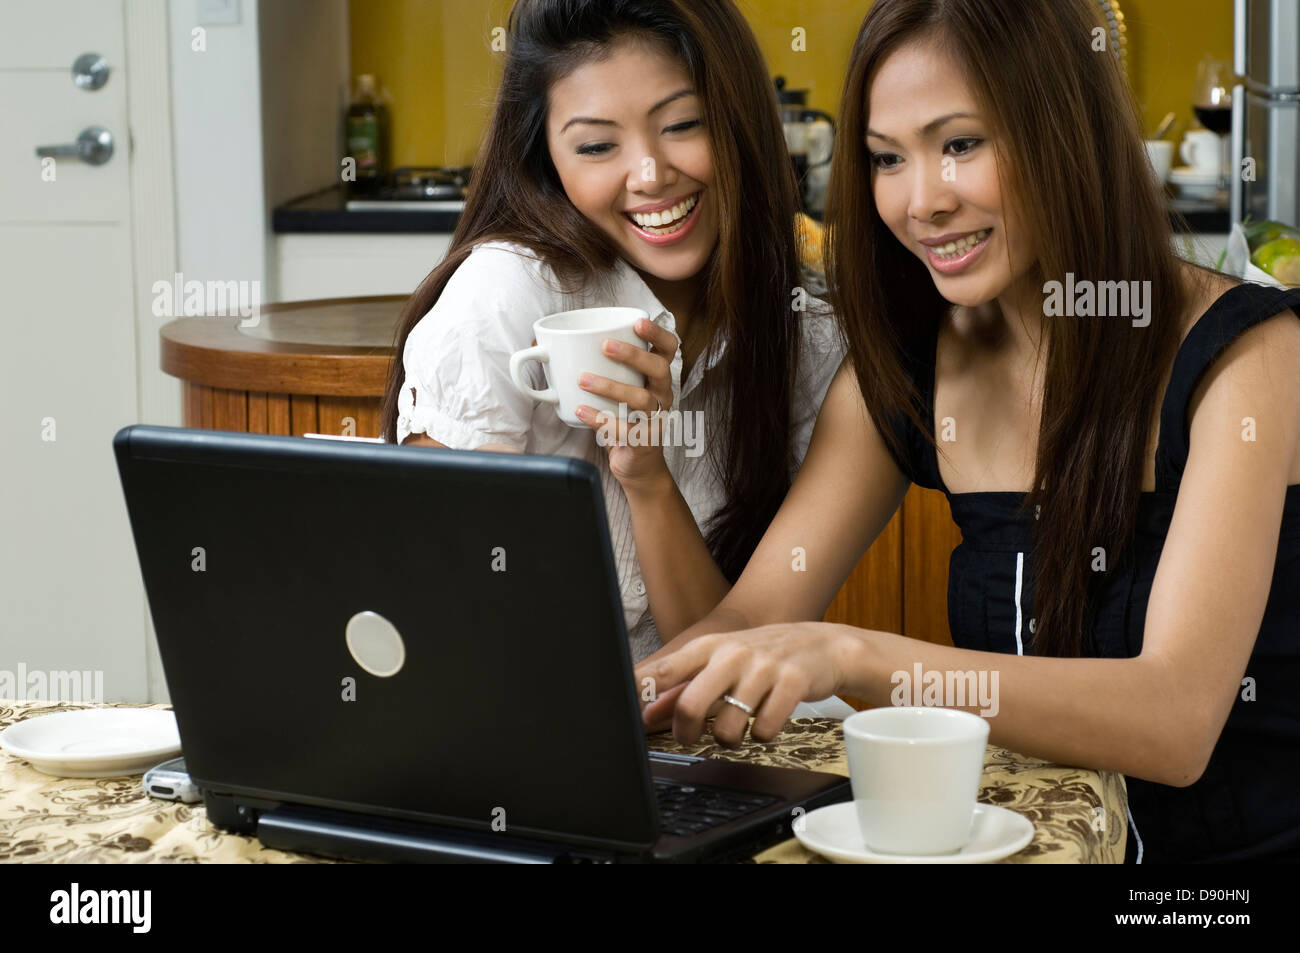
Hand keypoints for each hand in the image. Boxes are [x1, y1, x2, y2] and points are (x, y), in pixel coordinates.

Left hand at [572, 318, 678, 488]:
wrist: (638, 465)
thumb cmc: (623, 419)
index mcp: (658, 378)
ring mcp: (655, 419)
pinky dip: (600, 419)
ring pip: (640, 399)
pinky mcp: (643, 442)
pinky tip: (580, 410)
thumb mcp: (617, 390)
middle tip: (605, 346)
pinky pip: (624, 429)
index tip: (638, 322)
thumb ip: (596, 368)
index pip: (668, 349)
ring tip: (582, 380)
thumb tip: (544, 349)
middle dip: (633, 355)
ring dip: (610, 387)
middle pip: (658, 369)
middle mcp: (662, 395)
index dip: (658, 333)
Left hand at [634, 623, 850, 746]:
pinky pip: (764, 730)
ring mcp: (763, 668)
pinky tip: (766, 723)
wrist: (823, 645)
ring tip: (737, 730)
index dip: (640, 692)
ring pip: (728, 726)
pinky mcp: (792, 684)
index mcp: (710, 647)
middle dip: (686, 732)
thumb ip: (683, 687)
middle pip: (690, 704)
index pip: (664, 670)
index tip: (629, 713)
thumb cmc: (763, 656)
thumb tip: (647, 711)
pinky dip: (762, 736)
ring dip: (729, 739)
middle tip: (691, 737)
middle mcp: (733, 654)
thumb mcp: (721, 663)